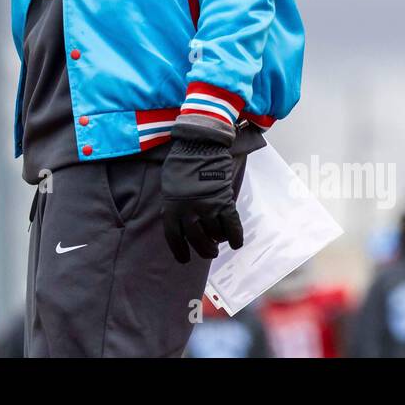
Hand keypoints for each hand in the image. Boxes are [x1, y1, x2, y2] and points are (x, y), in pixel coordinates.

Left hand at [160, 137, 243, 262]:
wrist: (198, 144)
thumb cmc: (181, 163)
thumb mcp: (169, 187)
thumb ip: (174, 206)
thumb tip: (181, 225)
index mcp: (171, 207)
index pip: (174, 238)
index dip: (180, 251)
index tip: (185, 259)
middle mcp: (188, 211)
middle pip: (197, 240)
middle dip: (205, 249)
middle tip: (210, 252)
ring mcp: (206, 207)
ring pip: (215, 234)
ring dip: (218, 240)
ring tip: (220, 239)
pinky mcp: (223, 201)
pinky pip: (231, 225)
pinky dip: (235, 236)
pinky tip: (236, 242)